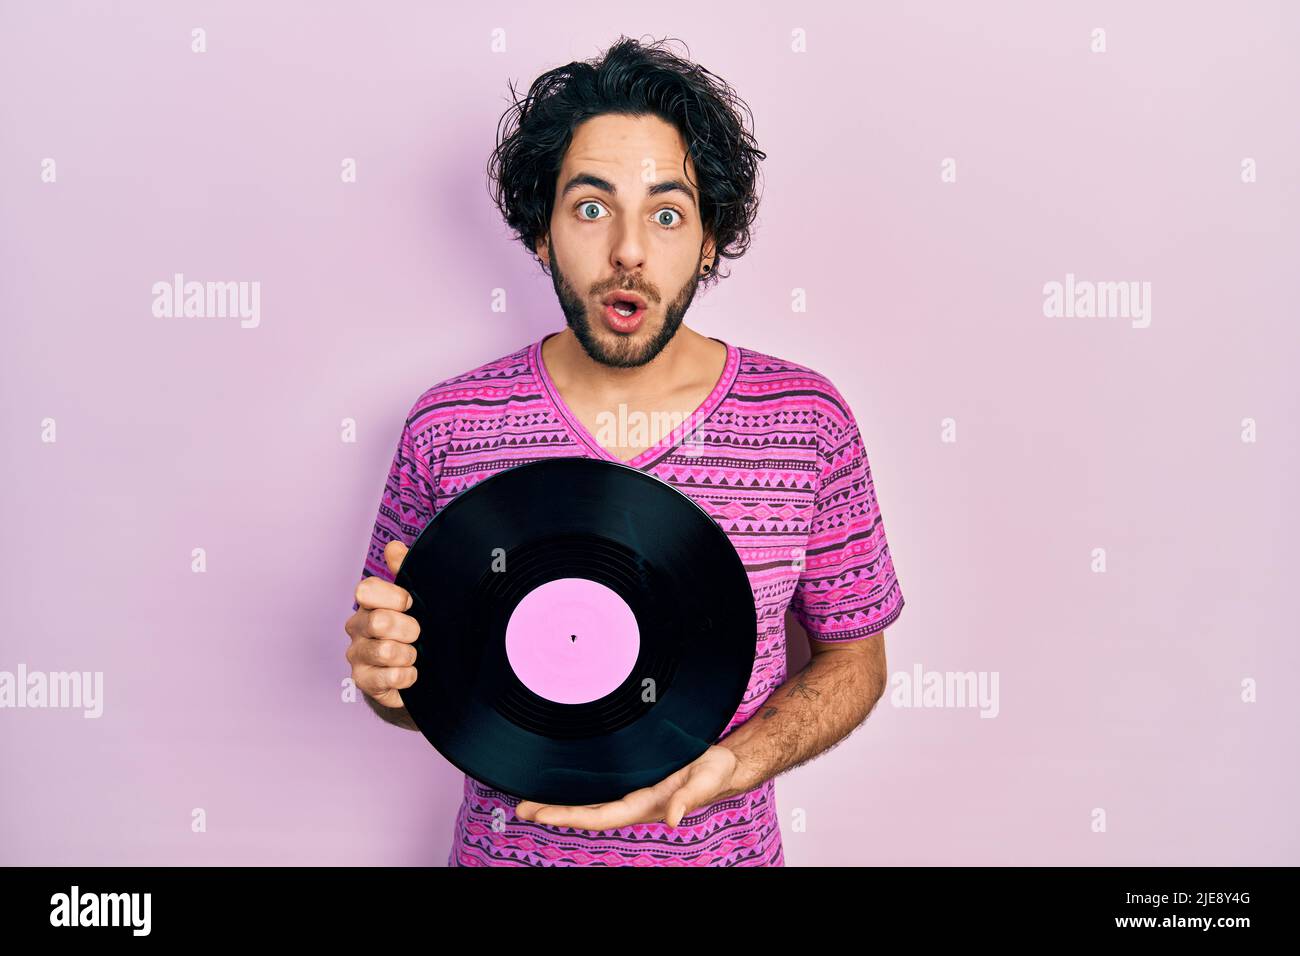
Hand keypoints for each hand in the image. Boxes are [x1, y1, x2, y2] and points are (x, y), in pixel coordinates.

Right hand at [345, 540, 419, 707]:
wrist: (420, 674)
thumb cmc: (413, 630)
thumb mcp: (416, 600)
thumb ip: (405, 571)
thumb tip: (393, 546)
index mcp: (368, 603)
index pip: (367, 590)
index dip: (395, 597)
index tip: (411, 604)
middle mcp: (356, 627)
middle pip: (379, 622)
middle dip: (408, 629)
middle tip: (417, 634)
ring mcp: (357, 655)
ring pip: (385, 651)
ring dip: (408, 655)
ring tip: (413, 656)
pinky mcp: (363, 681)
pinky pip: (390, 677)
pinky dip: (408, 676)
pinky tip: (410, 673)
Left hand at [514, 744, 743, 829]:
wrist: (724, 763)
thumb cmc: (716, 771)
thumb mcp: (706, 780)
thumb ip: (690, 798)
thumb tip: (672, 819)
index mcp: (646, 805)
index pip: (601, 816)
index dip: (570, 816)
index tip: (542, 815)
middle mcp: (634, 802)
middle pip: (587, 812)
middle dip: (554, 813)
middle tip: (522, 810)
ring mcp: (633, 792)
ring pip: (590, 802)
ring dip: (561, 803)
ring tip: (530, 803)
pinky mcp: (634, 780)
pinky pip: (600, 789)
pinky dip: (578, 790)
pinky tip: (562, 786)